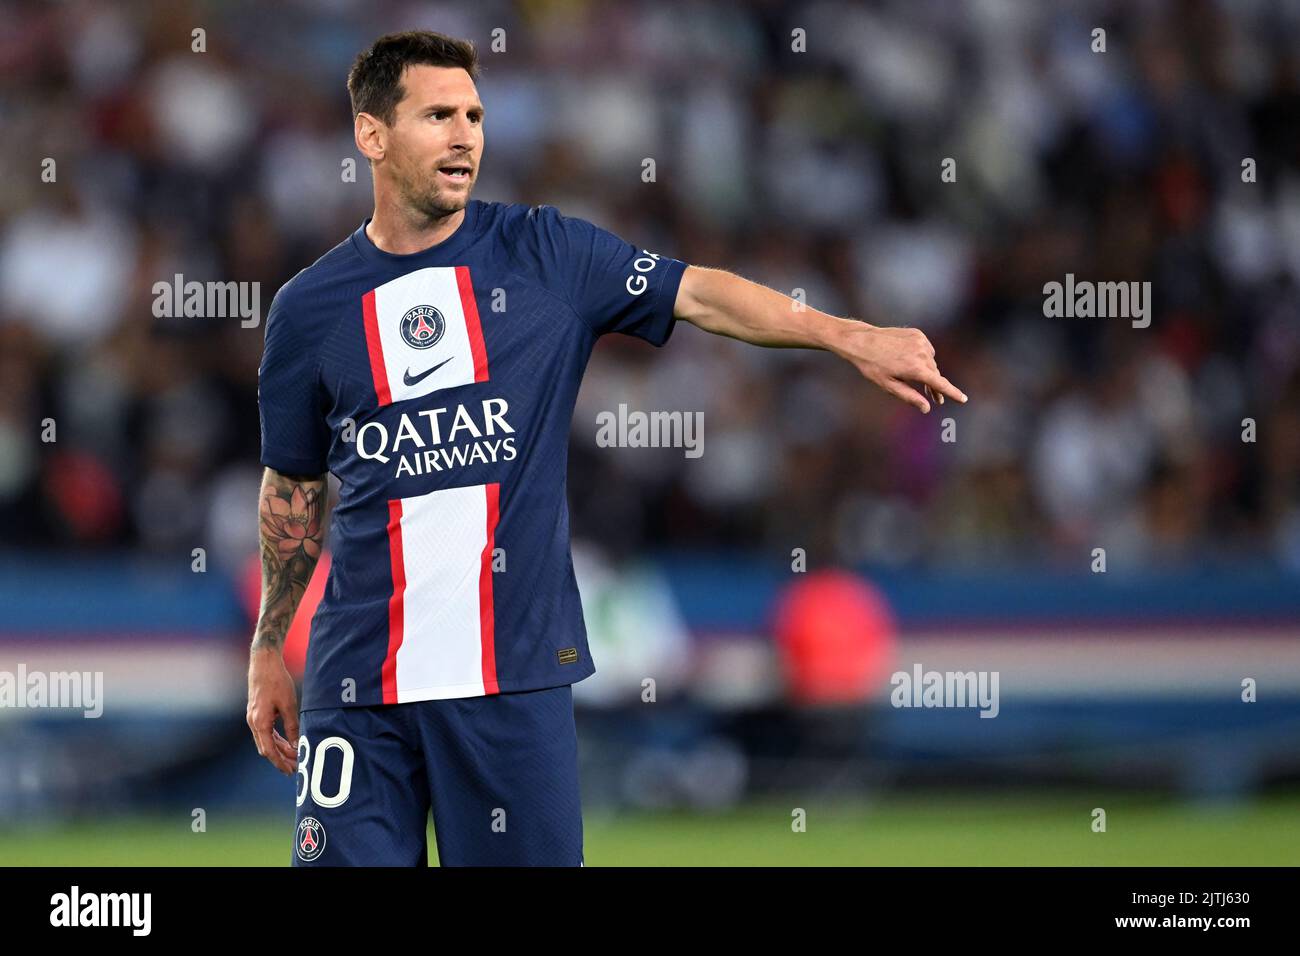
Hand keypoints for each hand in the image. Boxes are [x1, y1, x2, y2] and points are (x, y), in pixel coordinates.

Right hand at [246, 644, 299, 775]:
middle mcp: (253, 723)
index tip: (290, 771)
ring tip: (293, 758)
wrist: (264, 663)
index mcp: (260, 723)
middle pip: (266, 748)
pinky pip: (266, 732)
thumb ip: (292, 726)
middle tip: (295, 769)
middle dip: (280, 759)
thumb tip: (296, 746)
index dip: (280, 763)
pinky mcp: (256, 713)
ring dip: (279, 750)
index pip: (269, 751)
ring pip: (266, 741)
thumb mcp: (289, 705)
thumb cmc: (277, 682)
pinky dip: (276, 739)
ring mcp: (253, 718)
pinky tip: (286, 743)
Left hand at [832, 323, 966, 412]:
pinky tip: (910, 359)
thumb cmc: (872, 366)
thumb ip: (910, 397)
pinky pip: (926, 349)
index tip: (963, 399)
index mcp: (915, 369)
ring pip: (931, 362)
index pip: (939, 384)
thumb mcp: (889, 385)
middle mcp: (921, 354)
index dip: (952, 392)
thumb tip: (926, 408)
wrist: (861, 341)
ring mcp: (920, 342)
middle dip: (935, 387)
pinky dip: (922, 356)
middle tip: (935, 399)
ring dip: (927, 370)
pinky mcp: (917, 334)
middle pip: (935, 374)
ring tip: (913, 376)